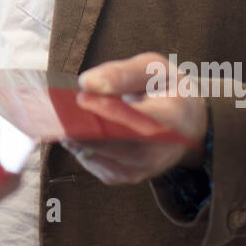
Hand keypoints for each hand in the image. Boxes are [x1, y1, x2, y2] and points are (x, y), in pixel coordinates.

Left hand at [65, 52, 207, 185]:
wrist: (188, 124)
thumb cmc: (167, 90)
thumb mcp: (153, 68)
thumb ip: (122, 73)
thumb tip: (86, 83)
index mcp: (173, 116)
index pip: (140, 119)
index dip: (109, 111)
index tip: (81, 98)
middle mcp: (159, 150)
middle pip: (113, 142)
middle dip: (82, 124)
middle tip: (57, 108)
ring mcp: (142, 168)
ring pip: (97, 154)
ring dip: (75, 134)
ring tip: (61, 114)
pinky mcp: (125, 177)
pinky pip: (93, 162)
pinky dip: (79, 144)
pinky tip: (75, 127)